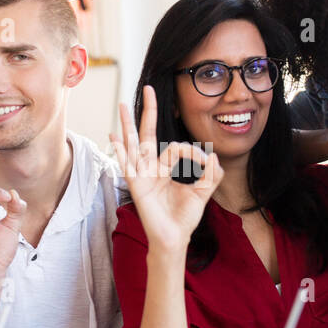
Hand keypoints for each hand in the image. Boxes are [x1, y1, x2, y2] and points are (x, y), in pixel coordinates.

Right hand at [110, 86, 222, 251]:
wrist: (174, 238)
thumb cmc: (184, 218)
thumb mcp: (203, 192)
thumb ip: (211, 174)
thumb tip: (213, 154)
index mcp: (164, 168)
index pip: (176, 147)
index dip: (194, 152)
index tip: (208, 162)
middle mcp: (150, 168)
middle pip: (147, 134)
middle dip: (148, 112)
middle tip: (149, 88)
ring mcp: (141, 175)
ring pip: (134, 144)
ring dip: (128, 124)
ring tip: (123, 104)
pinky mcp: (136, 185)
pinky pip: (128, 164)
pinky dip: (120, 150)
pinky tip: (113, 136)